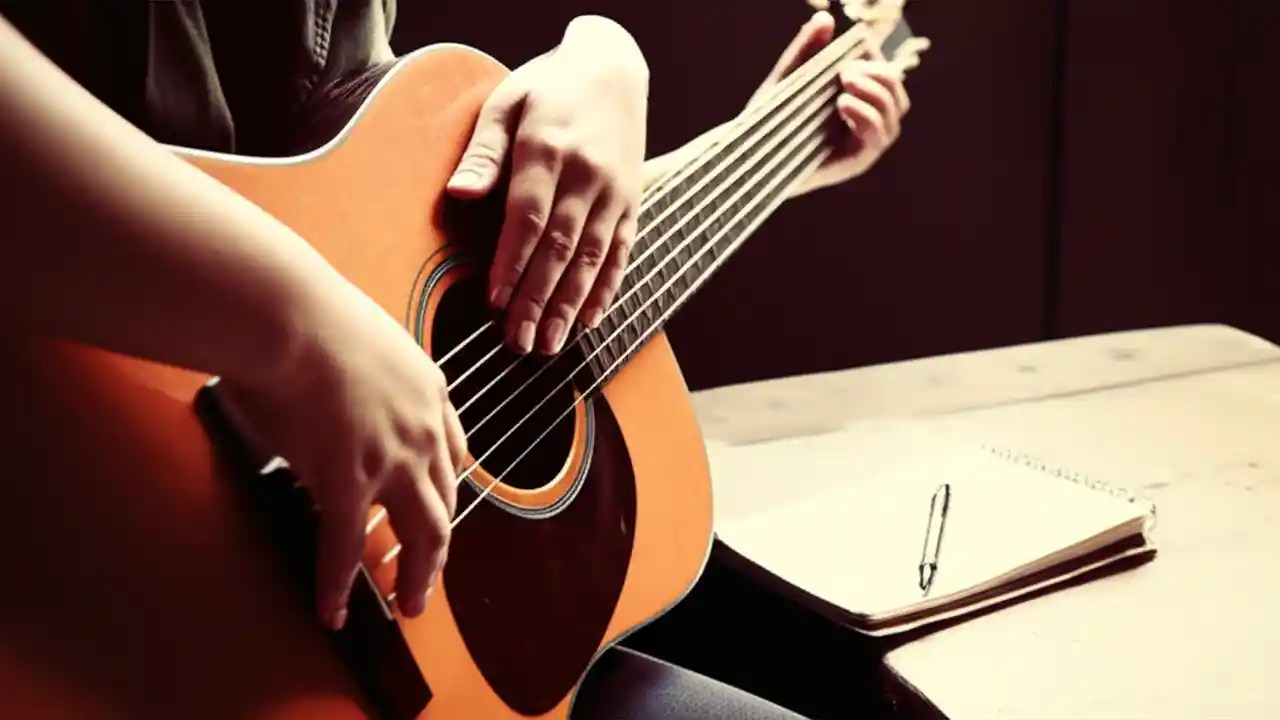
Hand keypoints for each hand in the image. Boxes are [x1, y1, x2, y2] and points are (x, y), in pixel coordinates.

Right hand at [216, 290, 466, 630]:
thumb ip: (356, 372)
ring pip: (424, 532)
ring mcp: (391, 457)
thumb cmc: (301, 314)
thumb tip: (322, 384)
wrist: (286, 314)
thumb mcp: (354, 338)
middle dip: (439, 547)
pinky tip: (334, 610)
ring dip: (418, 575)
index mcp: (427, 389)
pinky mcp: (349, 479)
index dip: (446, 489)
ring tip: (409, 605)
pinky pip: (346, 547)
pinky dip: (338, 585)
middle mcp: (421, 428)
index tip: (440, 510)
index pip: (452, 454)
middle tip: (429, 577)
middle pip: (446, 501)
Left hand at [446, 16, 648, 355]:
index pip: (529, 217)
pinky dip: (606, 288)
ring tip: (550, 343)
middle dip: (538, 299)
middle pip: (561, 247)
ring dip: (570, 304)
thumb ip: (484, 153)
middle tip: (519, 341)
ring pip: (592, 257)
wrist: (613, 68)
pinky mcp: (632, 203)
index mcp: (548, 149)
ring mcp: (615, 192)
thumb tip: (459, 195)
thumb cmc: (547, 88)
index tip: (495, 301)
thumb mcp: (505, 103)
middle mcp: (587, 175)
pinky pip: (621, 252)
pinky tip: (589, 319)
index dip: (512, 262)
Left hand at [751, 11, 910, 194]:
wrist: (753, 158)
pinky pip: (878, 135)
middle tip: (846, 71)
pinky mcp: (858, 161)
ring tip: (845, 82)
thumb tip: (825, 18)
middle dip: (879, 74)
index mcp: (858, 97)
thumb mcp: (789, 79)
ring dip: (875, 91)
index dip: (875, 57)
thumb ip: (806, 51)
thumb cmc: (771, 119)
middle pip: (895, 90)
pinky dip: (867, 115)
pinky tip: (843, 103)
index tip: (857, 46)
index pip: (883, 71)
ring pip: (894, 110)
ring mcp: (866, 142)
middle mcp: (868, 119)